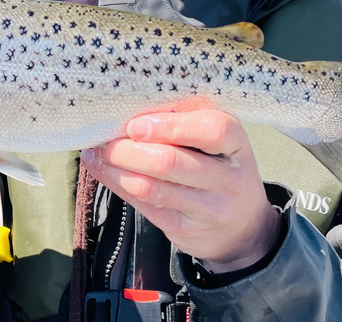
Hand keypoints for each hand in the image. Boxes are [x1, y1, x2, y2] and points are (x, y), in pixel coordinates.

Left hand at [80, 110, 280, 272]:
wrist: (244, 229)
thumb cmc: (220, 169)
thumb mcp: (219, 144)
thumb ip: (186, 125)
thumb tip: (131, 111)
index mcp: (237, 143)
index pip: (213, 130)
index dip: (171, 126)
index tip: (136, 124)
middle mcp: (229, 179)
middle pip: (171, 162)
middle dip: (128, 149)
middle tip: (104, 138)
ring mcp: (209, 209)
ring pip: (152, 187)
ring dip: (116, 168)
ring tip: (96, 152)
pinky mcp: (187, 230)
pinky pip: (145, 206)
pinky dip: (117, 185)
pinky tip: (102, 170)